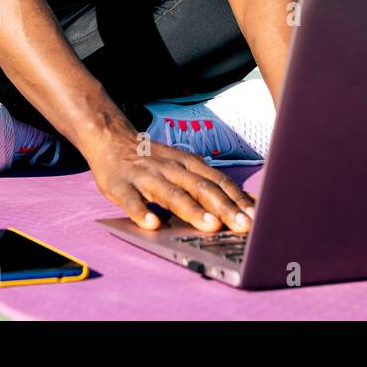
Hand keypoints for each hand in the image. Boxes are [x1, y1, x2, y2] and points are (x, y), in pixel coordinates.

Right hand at [86, 130, 256, 233]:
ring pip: (172, 194)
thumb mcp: (182, 165)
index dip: (238, 198)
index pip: (218, 181)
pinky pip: (132, 201)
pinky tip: (152, 224)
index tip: (256, 216)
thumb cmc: (152, 160)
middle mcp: (171, 168)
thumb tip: (242, 204)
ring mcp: (146, 176)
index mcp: (188, 163)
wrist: (110, 139)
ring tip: (210, 226)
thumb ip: (206, 183)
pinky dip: (142, 212)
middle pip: (202, 188)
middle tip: (243, 226)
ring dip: (192, 211)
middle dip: (225, 208)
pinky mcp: (122, 186)